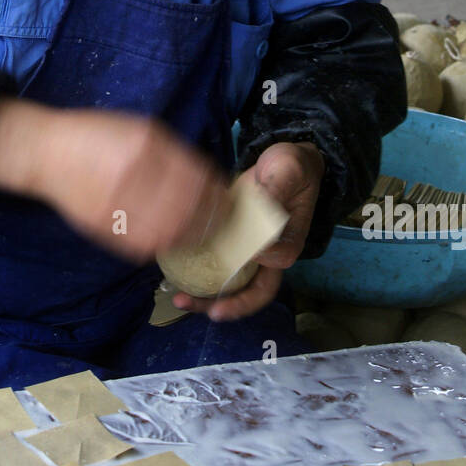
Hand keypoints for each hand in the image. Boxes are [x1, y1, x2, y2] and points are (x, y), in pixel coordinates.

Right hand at [0, 98, 233, 264]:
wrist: (48, 153)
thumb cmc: (97, 135)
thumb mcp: (140, 128)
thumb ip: (173, 152)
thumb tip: (208, 177)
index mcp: (145, 146)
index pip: (196, 178)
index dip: (217, 193)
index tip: (228, 198)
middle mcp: (132, 175)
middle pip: (187, 208)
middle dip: (211, 218)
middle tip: (222, 221)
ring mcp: (116, 204)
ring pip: (168, 231)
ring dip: (191, 235)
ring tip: (202, 233)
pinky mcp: (103, 226)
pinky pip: (143, 243)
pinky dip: (164, 244)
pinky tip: (173, 237)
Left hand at [172, 140, 325, 320]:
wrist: (283, 159)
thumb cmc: (290, 166)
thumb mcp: (287, 172)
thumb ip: (275, 193)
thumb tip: (260, 228)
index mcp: (285, 247)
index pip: (266, 275)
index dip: (244, 285)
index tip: (224, 272)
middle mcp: (269, 257)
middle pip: (249, 293)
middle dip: (224, 306)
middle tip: (195, 307)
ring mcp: (250, 253)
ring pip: (230, 285)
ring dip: (205, 298)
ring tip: (178, 299)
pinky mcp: (233, 242)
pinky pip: (216, 266)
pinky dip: (197, 275)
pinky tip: (174, 275)